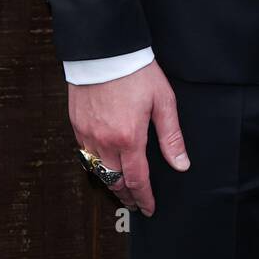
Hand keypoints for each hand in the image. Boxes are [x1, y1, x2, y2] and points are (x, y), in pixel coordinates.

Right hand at [69, 60, 189, 216]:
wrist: (105, 50)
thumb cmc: (137, 72)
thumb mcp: (163, 102)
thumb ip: (171, 136)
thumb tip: (181, 164)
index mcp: (129, 138)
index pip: (137, 180)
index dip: (144, 198)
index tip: (149, 208)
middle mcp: (105, 141)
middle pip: (114, 181)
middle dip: (127, 196)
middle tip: (136, 203)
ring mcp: (88, 134)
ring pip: (97, 171)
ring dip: (110, 183)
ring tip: (122, 188)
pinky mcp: (77, 125)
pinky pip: (85, 154)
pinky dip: (96, 165)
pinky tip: (105, 163)